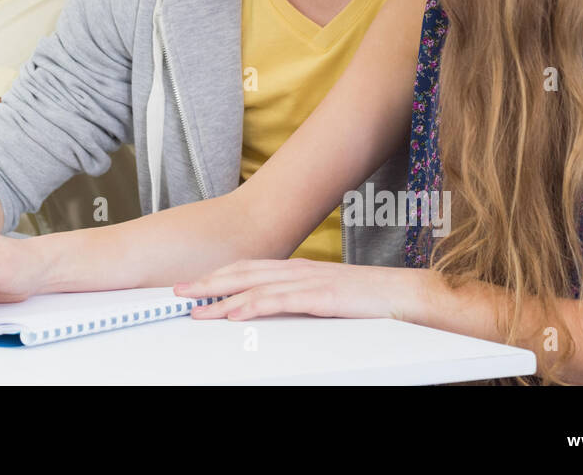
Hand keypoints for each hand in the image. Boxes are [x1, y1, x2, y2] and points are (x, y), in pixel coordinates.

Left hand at [173, 258, 429, 321]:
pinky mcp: (319, 297)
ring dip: (220, 298)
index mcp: (298, 268)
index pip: (248, 268)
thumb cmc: (370, 298)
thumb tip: (274, 307)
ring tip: (195, 308)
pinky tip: (233, 313)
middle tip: (178, 292)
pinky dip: (251, 306)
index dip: (218, 275)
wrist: (405, 294)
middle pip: (242, 273)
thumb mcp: (327, 294)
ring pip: (253, 287)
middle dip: (207, 282)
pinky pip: (278, 302)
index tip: (193, 284)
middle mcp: (298, 270)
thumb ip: (300, 297)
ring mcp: (308, 282)